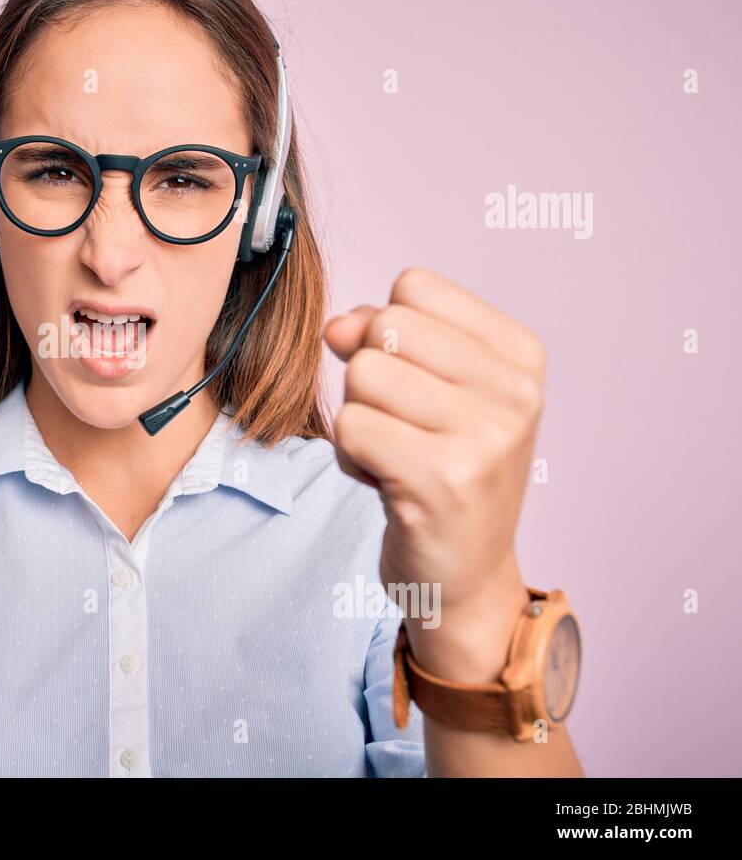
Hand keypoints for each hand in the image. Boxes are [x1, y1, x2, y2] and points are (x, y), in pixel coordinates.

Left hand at [323, 268, 544, 680]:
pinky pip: (350, 427)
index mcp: (522, 355)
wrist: (463, 574)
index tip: (417, 386)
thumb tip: (338, 325)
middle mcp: (516, 392)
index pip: (413, 286)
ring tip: (396, 457)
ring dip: (358, 421)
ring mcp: (485, 437)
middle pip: (384, 326)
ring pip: (362, 375)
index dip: (386, 332)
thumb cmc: (439, 467)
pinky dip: (350, 457)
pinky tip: (387, 484)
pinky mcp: (441, 480)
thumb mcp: (427, 387)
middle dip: (368, 375)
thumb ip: (380, 335)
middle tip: (401, 426)